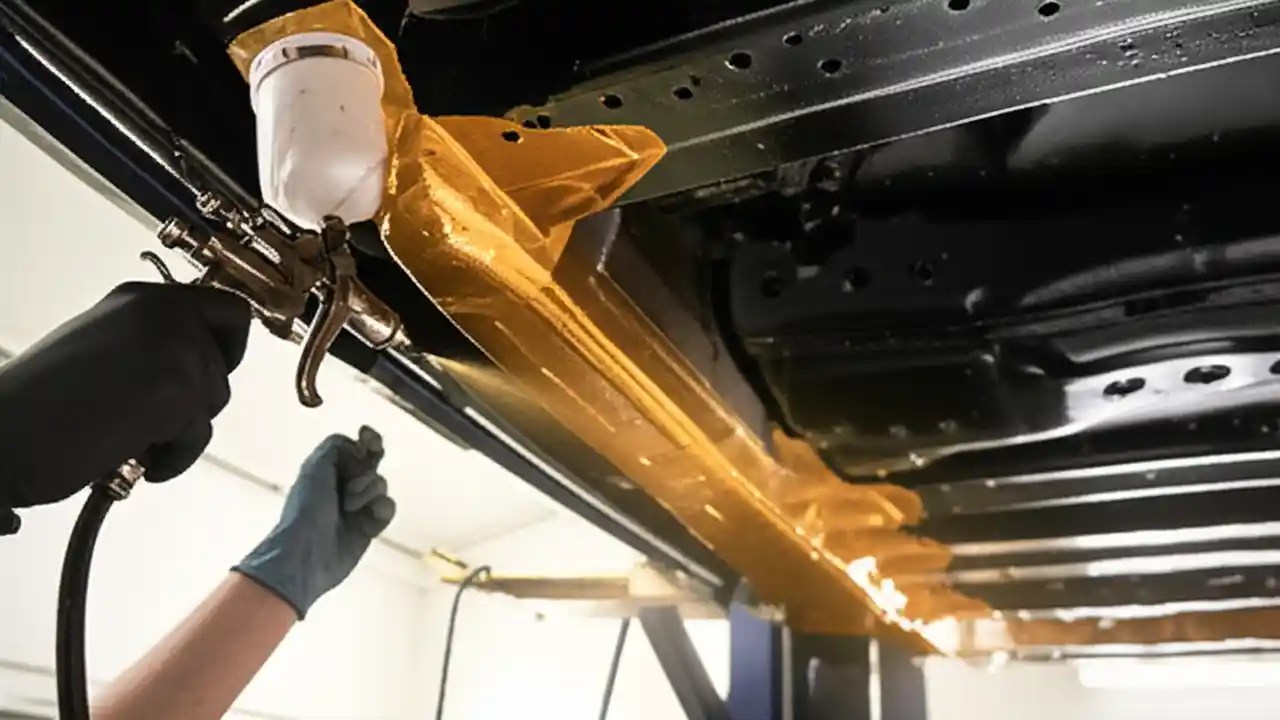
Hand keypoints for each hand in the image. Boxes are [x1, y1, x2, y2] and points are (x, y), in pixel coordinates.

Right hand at [0, 282, 249, 508]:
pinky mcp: (177, 394)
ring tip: (129, 435)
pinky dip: (172, 457)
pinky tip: (131, 456)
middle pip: (225, 363)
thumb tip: (201, 364)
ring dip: (179, 429)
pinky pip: (199, 436)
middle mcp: (163, 314)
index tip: (217, 370)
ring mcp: (174, 351)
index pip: (227, 307)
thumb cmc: (38, 403)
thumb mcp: (104, 347)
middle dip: (196, 397)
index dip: (230, 344)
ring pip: (214, 400)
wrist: (2, 434)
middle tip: (154, 416)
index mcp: (141, 299)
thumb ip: (153, 344)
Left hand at [234, 427, 396, 617]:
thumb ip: (336, 447)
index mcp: (326, 469)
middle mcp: (343, 485)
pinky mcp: (370, 526)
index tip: (368, 436)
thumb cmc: (306, 509)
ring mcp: (358, 506)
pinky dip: (381, 508)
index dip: (365, 440)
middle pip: (371, 461)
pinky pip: (388, 507)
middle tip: (372, 452)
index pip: (353, 447)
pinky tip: (369, 517)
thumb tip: (360, 450)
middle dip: (373, 456)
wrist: (307, 553)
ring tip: (350, 505)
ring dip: (368, 489)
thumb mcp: (315, 468)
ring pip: (380, 484)